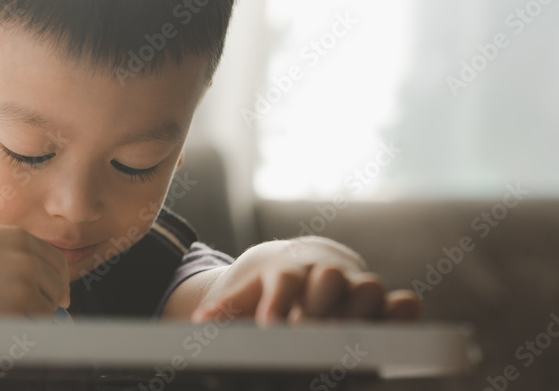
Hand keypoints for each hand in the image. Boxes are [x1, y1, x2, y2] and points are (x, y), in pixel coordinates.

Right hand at [0, 225, 70, 317]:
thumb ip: (25, 262)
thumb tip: (63, 303)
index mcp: (21, 238)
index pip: (58, 264)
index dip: (55, 282)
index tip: (50, 295)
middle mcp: (27, 257)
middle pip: (58, 286)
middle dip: (47, 300)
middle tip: (24, 308)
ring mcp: (23, 282)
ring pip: (49, 307)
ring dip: (34, 315)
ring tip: (3, 311)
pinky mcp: (15, 307)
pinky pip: (36, 323)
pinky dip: (24, 326)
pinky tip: (0, 318)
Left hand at [190, 237, 420, 323]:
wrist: (304, 262)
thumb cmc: (271, 283)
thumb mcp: (248, 292)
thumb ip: (228, 307)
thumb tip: (201, 321)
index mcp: (289, 268)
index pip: (285, 280)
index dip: (279, 302)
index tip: (270, 326)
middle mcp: (325, 272)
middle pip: (329, 279)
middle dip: (320, 306)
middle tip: (307, 334)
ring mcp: (357, 284)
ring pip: (368, 288)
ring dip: (359, 313)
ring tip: (345, 344)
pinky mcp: (383, 303)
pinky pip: (403, 305)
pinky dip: (403, 315)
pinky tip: (398, 336)